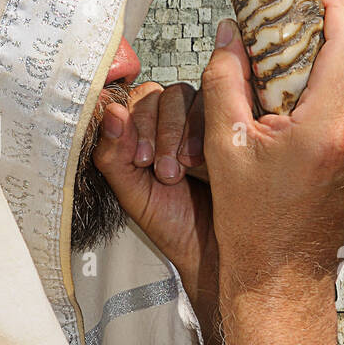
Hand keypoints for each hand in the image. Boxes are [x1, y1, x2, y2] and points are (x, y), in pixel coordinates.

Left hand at [91, 81, 218, 323]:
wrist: (212, 250)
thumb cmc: (172, 223)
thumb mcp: (132, 193)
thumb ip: (113, 155)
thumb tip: (110, 111)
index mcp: (145, 131)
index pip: (138, 99)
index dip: (139, 122)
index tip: (141, 159)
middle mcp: (174, 122)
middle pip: (166, 94)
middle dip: (163, 131)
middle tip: (165, 171)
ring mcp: (205, 124)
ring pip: (193, 97)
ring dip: (185, 131)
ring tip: (185, 169)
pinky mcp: (233, 128)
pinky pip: (222, 109)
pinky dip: (210, 129)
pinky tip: (206, 160)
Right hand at [200, 0, 343, 302]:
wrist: (283, 277)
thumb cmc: (251, 220)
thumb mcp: (224, 146)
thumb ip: (226, 79)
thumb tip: (231, 31)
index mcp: (328, 131)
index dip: (333, 10)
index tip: (310, 4)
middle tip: (311, 40)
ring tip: (315, 83)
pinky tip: (326, 118)